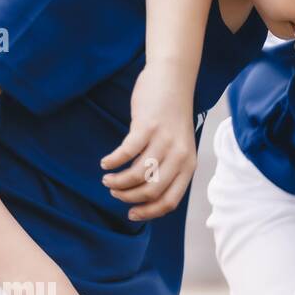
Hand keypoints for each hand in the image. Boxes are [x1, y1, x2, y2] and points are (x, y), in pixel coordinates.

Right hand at [100, 60, 197, 220]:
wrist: (173, 80)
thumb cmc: (171, 117)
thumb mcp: (179, 147)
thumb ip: (169, 169)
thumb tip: (145, 197)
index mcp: (188, 164)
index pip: (169, 200)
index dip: (148, 212)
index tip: (130, 213)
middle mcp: (180, 155)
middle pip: (151, 191)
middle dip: (128, 197)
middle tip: (114, 191)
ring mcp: (164, 140)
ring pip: (137, 175)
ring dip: (117, 182)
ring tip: (107, 179)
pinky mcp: (147, 126)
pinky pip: (126, 153)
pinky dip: (112, 162)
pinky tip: (106, 163)